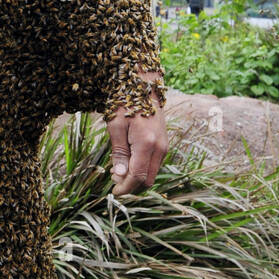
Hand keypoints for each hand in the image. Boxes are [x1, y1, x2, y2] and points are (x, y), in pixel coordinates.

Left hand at [106, 72, 167, 196]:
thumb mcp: (115, 126)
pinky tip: (128, 162)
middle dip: (131, 186)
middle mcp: (160, 148)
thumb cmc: (125, 103)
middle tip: (113, 180)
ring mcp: (164, 146)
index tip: (113, 192)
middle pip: (148, 180)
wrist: (144, 86)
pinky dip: (142, 169)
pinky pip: (154, 165)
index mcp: (147, 143)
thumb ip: (119, 153)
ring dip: (136, 178)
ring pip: (152, 174)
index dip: (125, 188)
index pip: (138, 177)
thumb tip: (119, 176)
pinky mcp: (164, 144)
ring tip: (118, 170)